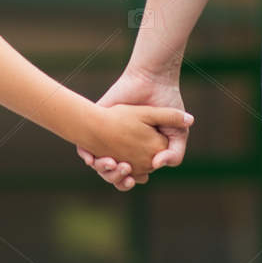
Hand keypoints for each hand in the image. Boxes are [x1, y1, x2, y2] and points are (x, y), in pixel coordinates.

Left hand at [77, 68, 188, 190]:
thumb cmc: (167, 104)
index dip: (128, 182)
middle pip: (111, 173)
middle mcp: (120, 146)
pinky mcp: (96, 121)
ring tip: (112, 163)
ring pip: (97, 163)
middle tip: (123, 172)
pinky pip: (83, 146)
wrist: (153, 80)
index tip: (132, 180)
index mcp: (138, 152)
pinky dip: (86, 156)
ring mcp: (107, 135)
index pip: (128, 176)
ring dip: (102, 169)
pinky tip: (92, 159)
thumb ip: (174, 154)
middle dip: (114, 178)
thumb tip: (157, 165)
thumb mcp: (178, 134)